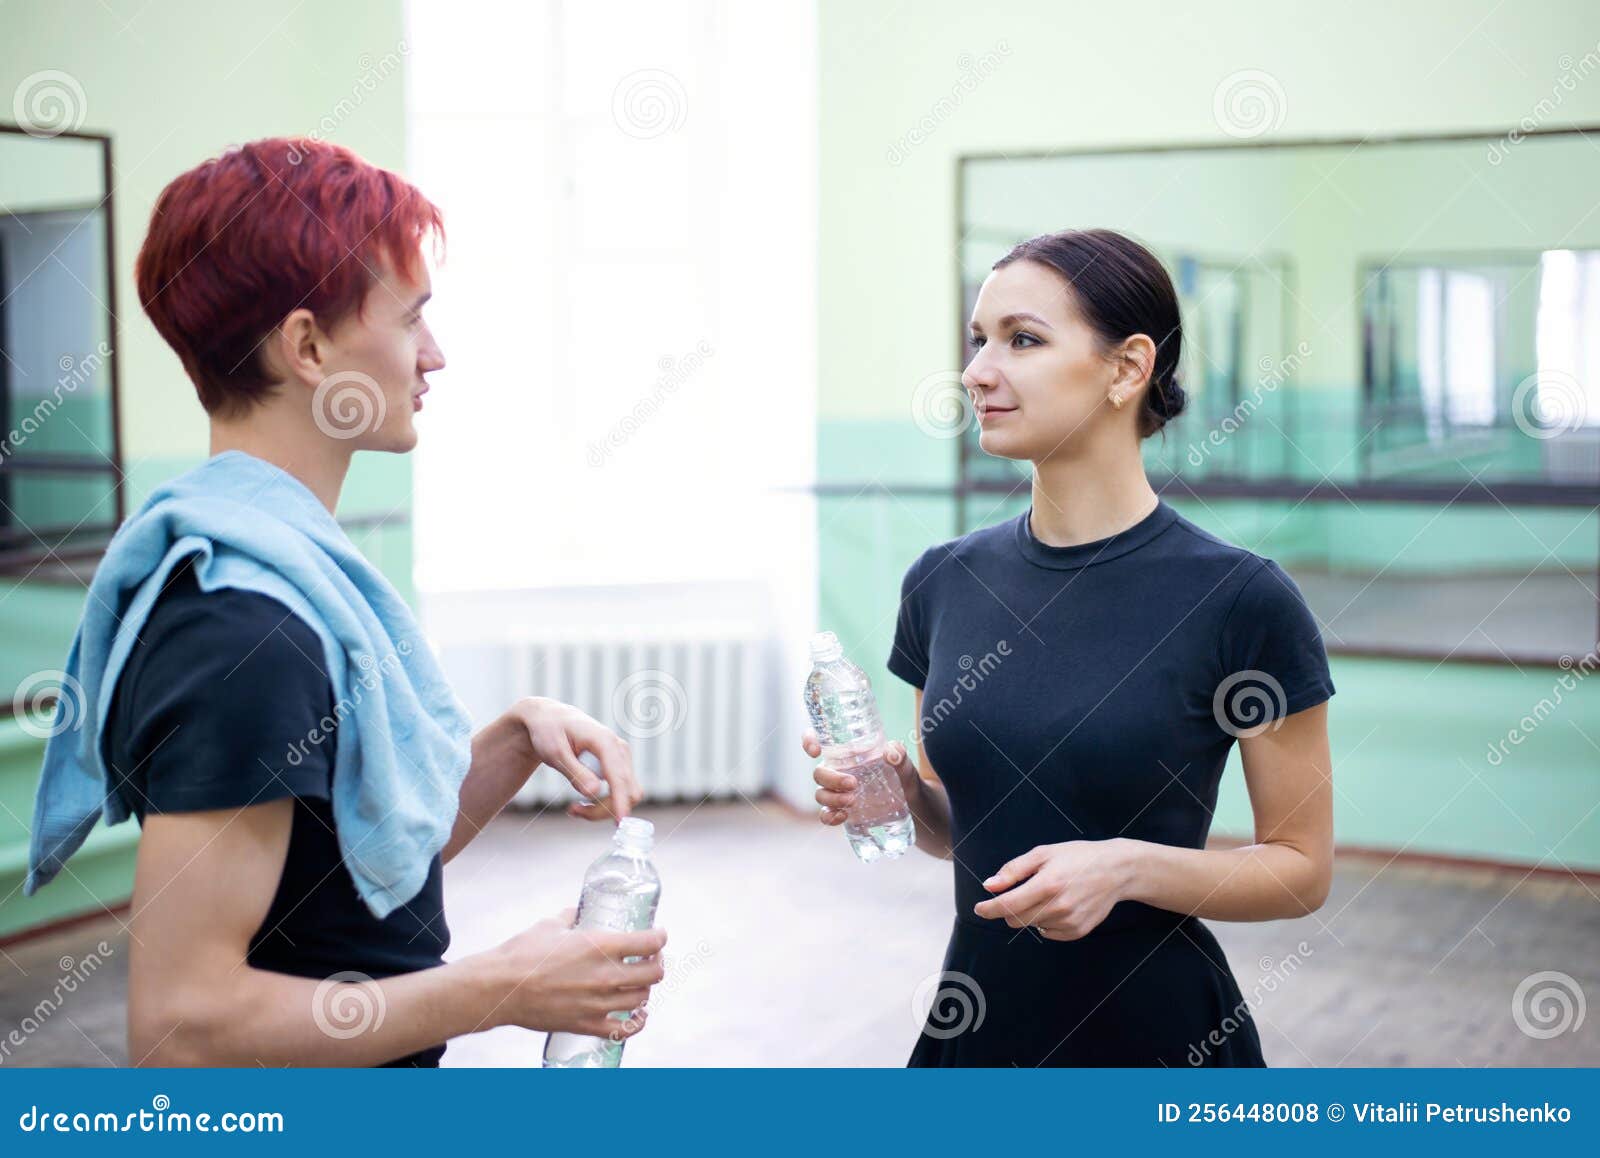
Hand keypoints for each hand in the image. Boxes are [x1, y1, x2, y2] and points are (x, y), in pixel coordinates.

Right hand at [488, 908, 667, 1037]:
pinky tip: (638, 1015)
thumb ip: (571, 917)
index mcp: (600, 946)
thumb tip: (578, 912)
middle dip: (657, 963)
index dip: (659, 937)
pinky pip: (624, 1030)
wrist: (500, 987)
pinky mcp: (586, 1024)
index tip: (658, 935)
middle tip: (651, 958)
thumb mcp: (550, 925)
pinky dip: (637, 1022)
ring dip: (645, 988)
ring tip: (640, 982)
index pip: (649, 942)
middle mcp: (605, 975)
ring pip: (641, 998)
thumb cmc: (522, 954)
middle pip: (654, 973)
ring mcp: (597, 1003)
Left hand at [511, 696, 642, 820]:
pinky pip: (620, 791)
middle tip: (573, 811)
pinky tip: (583, 801)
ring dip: (603, 808)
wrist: (550, 719)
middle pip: (627, 790)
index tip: (620, 822)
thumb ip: (575, 772)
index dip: (620, 801)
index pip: (618, 776)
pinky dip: (604, 802)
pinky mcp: (618, 765)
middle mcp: (619, 748)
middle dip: (604, 809)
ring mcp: (621, 757)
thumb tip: (594, 791)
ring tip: (574, 808)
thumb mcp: (555, 752)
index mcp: (605, 741)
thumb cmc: (550, 731)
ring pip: (626, 793)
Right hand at [800, 728, 921, 825]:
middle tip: (853, 784)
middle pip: (819, 773)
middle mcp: (837, 771)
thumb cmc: (902, 775)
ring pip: (820, 794)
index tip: (815, 750)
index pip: (819, 740)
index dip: (809, 741)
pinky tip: (843, 816)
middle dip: (831, 779)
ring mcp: (837, 792)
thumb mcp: (903, 763)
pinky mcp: (842, 810)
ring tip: (853, 801)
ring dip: (832, 798)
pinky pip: (825, 814)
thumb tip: (891, 753)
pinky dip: (829, 817)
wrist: (909, 803)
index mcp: (847, 753)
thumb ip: (899, 754)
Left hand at [971, 839, 1135, 939]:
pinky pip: (1048, 932)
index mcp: (1046, 885)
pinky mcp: (1077, 931)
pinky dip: (1045, 921)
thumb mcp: (1043, 854)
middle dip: (1009, 908)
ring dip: (1029, 913)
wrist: (1116, 870)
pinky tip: (1059, 904)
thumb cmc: (1077, 857)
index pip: (1007, 906)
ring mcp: (1069, 922)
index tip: (979, 908)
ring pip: (1031, 926)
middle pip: (1015, 920)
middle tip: (1020, 891)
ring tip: (1048, 894)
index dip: (988, 909)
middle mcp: (1058, 907)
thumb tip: (989, 886)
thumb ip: (1013, 870)